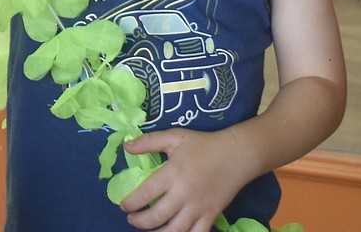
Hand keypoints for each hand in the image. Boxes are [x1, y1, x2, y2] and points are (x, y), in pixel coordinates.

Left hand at [118, 127, 255, 231]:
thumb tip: (126, 147)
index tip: (123, 205)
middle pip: (156, 217)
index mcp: (172, 174)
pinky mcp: (211, 215)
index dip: (130, 203)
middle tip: (132, 219)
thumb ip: (149, 141)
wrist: (237, 154)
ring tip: (149, 230)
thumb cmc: (204, 145)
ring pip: (175, 231)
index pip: (145, 194)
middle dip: (139, 222)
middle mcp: (184, 194)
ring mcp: (198, 207)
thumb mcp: (175, 137)